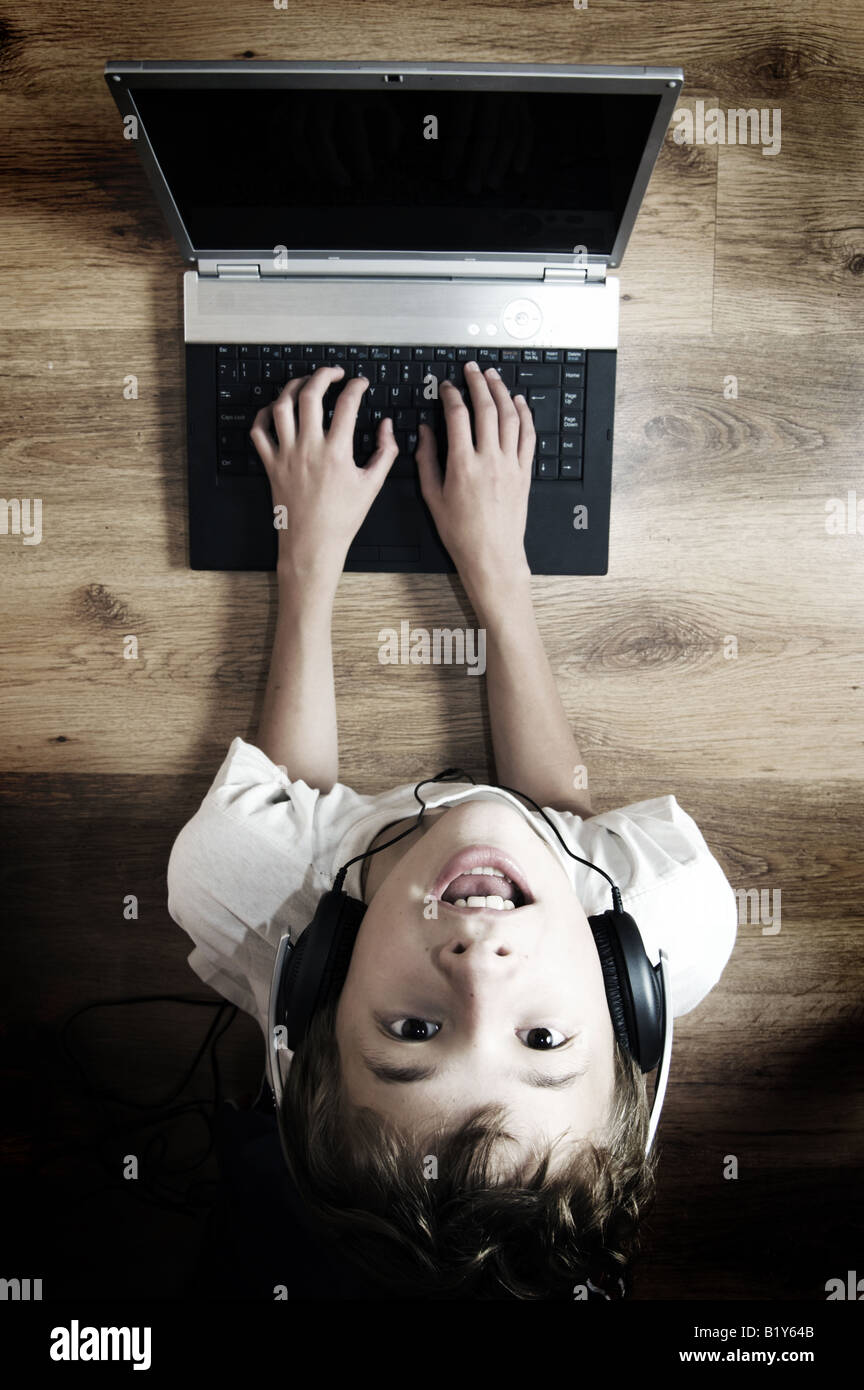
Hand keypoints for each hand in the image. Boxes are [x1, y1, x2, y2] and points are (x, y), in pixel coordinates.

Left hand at [249, 366, 398, 572]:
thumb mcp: (373, 485)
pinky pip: (259, 431)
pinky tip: (275, 408)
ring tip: (305, 383)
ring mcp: (286, 455)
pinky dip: (264, 414)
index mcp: (337, 452)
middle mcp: (309, 448)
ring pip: (281, 406)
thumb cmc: (342, 519)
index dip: (357, 386)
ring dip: (293, 387)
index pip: (347, 404)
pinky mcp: (271, 465)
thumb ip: (386, 452)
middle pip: (310, 395)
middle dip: (323, 375)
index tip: (361, 383)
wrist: (312, 544)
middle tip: (333, 373)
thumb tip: (387, 426)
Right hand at [415, 361, 535, 591]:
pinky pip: (528, 436)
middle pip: (486, 408)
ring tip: (493, 376)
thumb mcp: (433, 497)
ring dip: (501, 391)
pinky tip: (519, 402)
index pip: (457, 416)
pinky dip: (525, 414)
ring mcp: (511, 465)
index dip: (451, 395)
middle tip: (472, 369)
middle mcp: (489, 460)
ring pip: (510, 417)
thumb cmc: (461, 532)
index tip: (447, 386)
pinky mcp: (525, 473)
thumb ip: (426, 460)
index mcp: (462, 465)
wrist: (492, 555)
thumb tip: (424, 432)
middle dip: (478, 383)